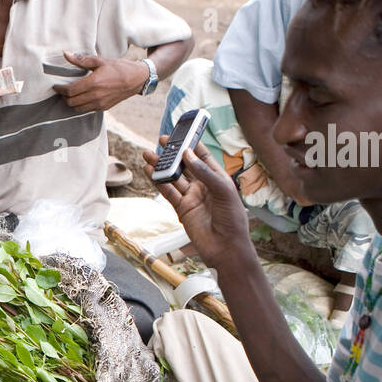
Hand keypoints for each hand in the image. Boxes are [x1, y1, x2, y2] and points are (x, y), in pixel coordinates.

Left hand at [52, 51, 147, 112]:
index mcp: (93, 83)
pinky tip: (81, 97)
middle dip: (64, 97)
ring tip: (70, 94)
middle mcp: (95, 96)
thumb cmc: (119, 67)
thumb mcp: (100, 60)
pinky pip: (87, 110)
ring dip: (71, 102)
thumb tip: (65, 53)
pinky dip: (80, 105)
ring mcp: (100, 104)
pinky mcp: (104, 108)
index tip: (56, 86)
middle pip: (71, 102)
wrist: (137, 79)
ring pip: (78, 108)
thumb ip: (81, 59)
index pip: (70, 91)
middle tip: (62, 90)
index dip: (60, 89)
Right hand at [146, 136, 254, 271]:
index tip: (182, 133)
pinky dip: (158, 182)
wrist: (226, 248)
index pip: (203, 156)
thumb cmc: (232, 219)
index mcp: (218, 178)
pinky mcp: (182, 209)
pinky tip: (150, 172)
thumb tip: (188, 154)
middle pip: (185, 165)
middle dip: (173, 153)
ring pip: (173, 177)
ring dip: (161, 166)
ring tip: (148, 154)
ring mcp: (192, 197)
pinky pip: (168, 192)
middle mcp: (204, 186)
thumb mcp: (223, 191)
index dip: (192, 144)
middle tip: (162, 140)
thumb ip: (205, 172)